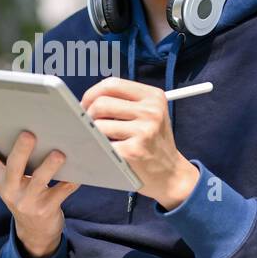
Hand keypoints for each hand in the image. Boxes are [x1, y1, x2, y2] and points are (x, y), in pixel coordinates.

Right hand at [0, 112, 80, 257]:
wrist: (35, 232)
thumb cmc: (24, 192)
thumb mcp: (11, 179)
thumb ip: (11, 157)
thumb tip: (25, 124)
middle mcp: (8, 188)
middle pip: (13, 167)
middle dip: (21, 150)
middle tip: (29, 134)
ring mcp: (27, 201)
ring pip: (39, 181)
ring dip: (49, 167)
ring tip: (59, 153)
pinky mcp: (46, 210)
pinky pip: (61, 193)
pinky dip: (71, 182)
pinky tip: (80, 173)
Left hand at [80, 77, 199, 209]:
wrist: (170, 173)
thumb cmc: (153, 142)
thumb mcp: (150, 115)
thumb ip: (124, 102)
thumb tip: (86, 101)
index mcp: (154, 97)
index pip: (112, 84)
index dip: (92, 93)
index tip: (86, 104)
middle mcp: (151, 111)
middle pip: (101, 103)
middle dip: (88, 114)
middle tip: (88, 124)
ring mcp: (144, 131)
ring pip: (97, 125)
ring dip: (93, 133)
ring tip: (102, 139)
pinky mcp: (133, 151)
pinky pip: (101, 145)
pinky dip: (97, 148)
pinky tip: (106, 152)